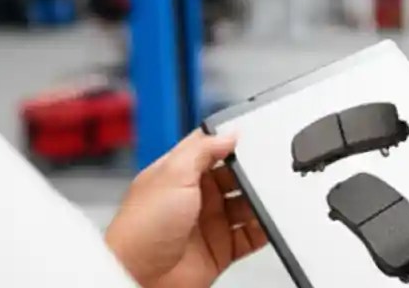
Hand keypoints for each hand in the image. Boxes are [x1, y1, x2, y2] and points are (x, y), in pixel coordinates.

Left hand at [105, 130, 267, 287]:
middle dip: (250, 172)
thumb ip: (202, 149)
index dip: (230, 142)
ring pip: (245, 205)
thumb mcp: (172, 174)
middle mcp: (195, 197)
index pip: (210, 149)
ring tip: (269, 196)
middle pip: (234, 177)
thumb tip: (228, 135)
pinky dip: (263, 229)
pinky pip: (250, 236)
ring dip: (259, 200)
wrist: (138, 278)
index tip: (253, 138)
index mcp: (179, 173)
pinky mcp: (220, 249)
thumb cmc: (141, 229)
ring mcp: (208, 224)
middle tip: (265, 169)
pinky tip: (269, 221)